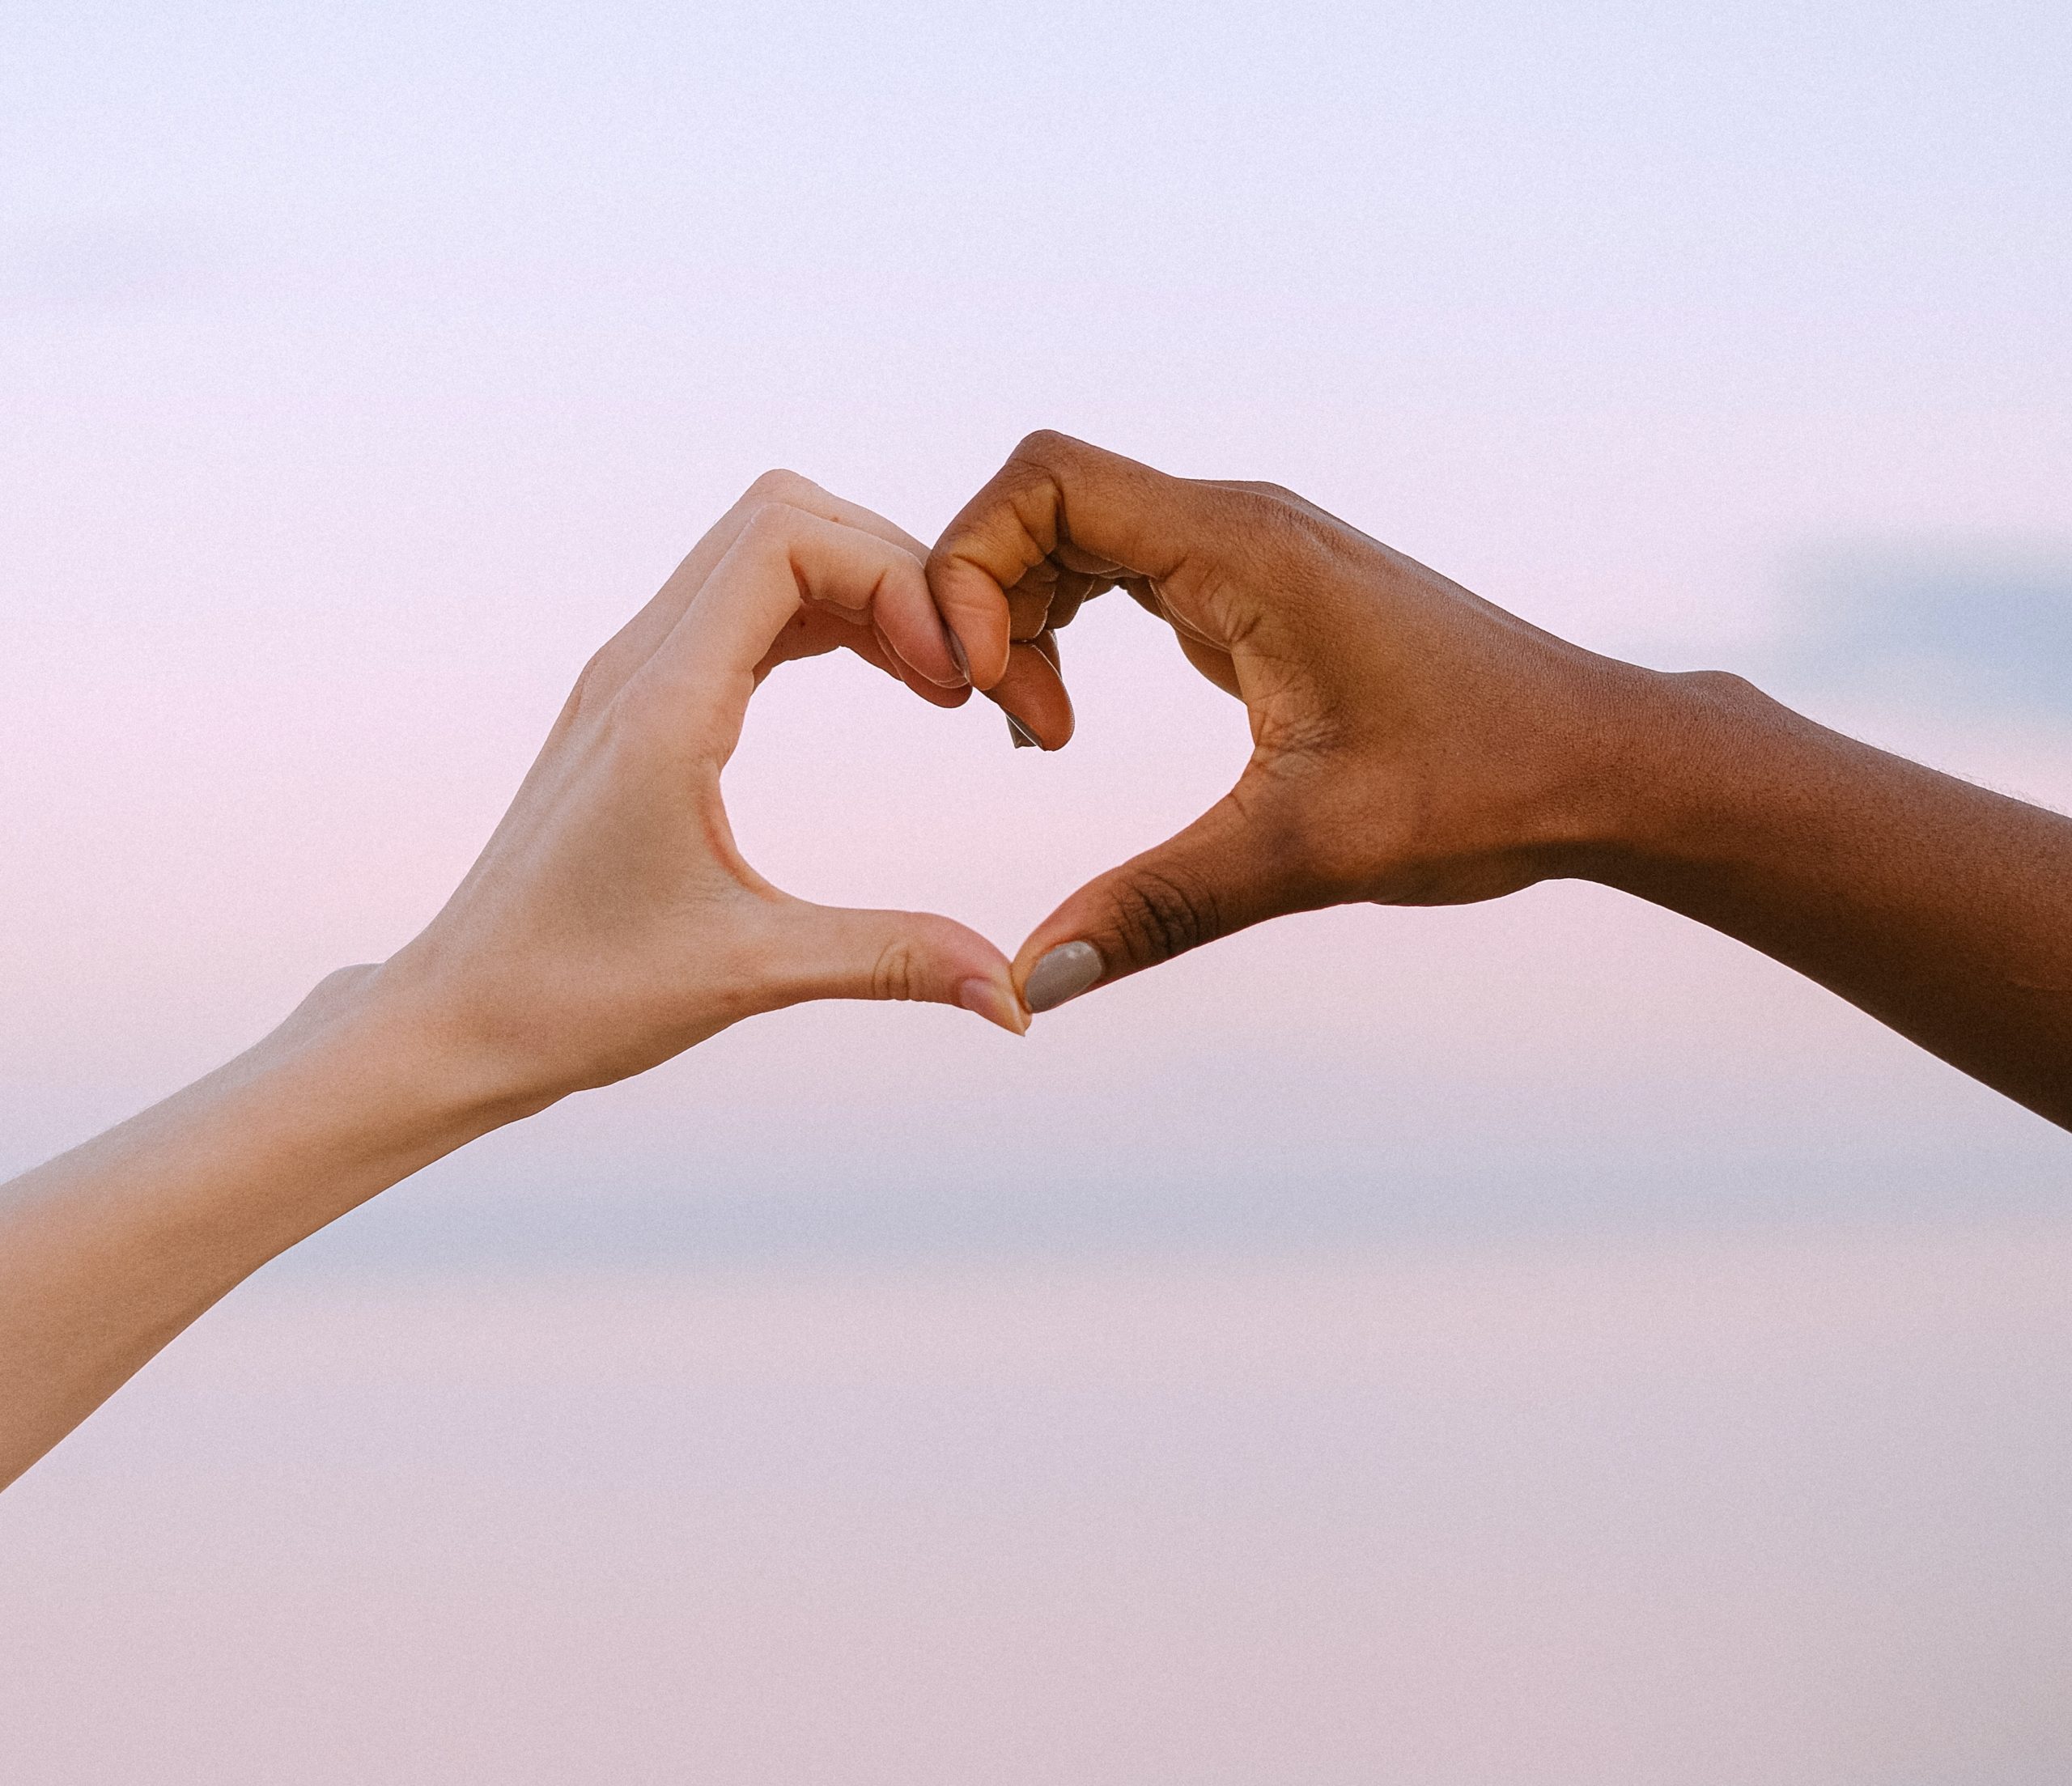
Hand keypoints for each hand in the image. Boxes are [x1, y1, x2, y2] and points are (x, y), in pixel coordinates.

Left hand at [382, 470, 1025, 1108]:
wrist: (456, 1019)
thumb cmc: (573, 996)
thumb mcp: (749, 973)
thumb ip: (892, 960)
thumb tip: (1016, 995)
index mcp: (662, 704)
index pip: (789, 537)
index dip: (897, 578)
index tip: (960, 679)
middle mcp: (640, 663)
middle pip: (786, 516)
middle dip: (901, 571)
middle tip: (973, 676)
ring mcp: (634, 674)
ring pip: (765, 551)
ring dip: (867, 590)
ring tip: (946, 682)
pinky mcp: (640, 703)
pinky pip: (747, 606)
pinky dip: (829, 618)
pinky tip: (886, 683)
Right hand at [926, 431, 1657, 1008]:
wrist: (1604, 761)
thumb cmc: (1485, 784)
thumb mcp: (1307, 852)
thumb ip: (1159, 907)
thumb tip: (1035, 983)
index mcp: (1246, 549)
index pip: (1047, 479)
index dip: (973, 564)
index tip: (982, 690)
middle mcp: (1243, 526)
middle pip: (1046, 503)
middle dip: (987, 601)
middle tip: (1009, 725)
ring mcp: (1253, 555)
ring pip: (1081, 537)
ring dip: (1027, 620)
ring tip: (1044, 732)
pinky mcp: (1262, 593)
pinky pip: (1125, 574)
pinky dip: (1072, 631)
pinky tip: (1074, 723)